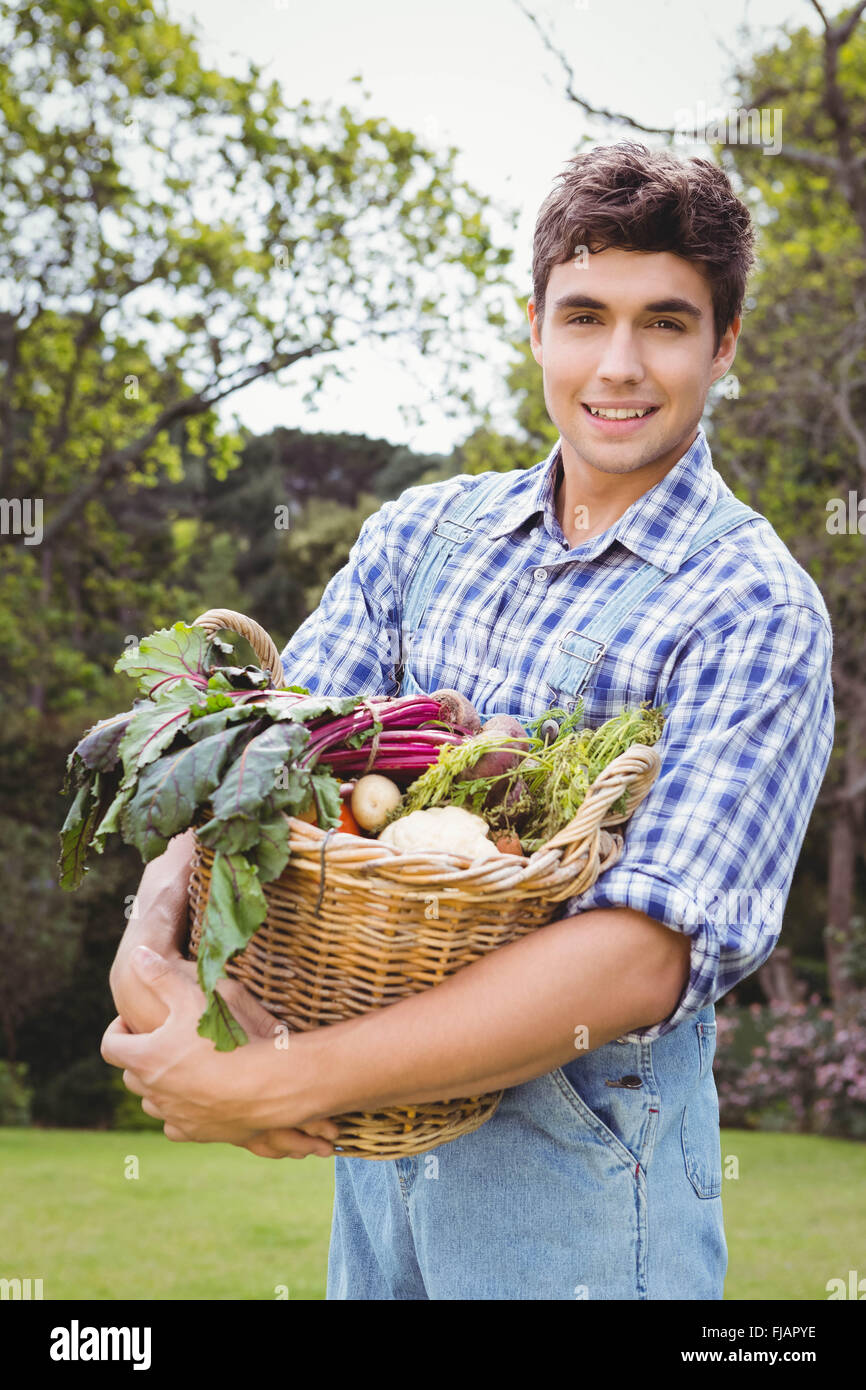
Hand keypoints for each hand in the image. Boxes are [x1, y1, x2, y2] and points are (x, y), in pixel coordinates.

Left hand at [102, 946, 339, 1155]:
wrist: (267, 1084)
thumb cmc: (228, 1037)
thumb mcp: (193, 996)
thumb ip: (161, 975)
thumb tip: (136, 955)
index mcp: (146, 1057)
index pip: (110, 1046)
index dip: (116, 1030)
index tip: (132, 1022)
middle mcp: (154, 1091)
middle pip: (130, 1075)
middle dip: (139, 1056)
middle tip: (160, 1040)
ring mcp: (174, 1115)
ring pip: (151, 1102)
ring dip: (157, 1085)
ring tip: (179, 1067)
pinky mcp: (196, 1132)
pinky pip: (174, 1125)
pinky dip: (177, 1111)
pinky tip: (195, 1096)